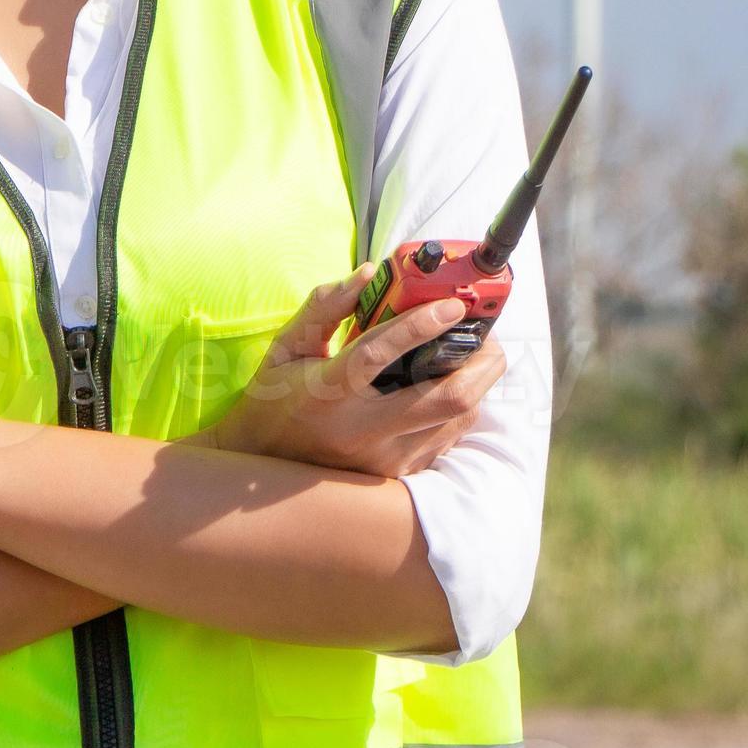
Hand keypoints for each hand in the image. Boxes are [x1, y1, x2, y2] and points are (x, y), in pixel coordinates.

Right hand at [189, 264, 509, 478]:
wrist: (263, 462)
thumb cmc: (275, 397)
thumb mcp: (289, 345)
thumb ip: (326, 305)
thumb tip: (370, 274)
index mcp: (326, 392)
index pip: (378, 355)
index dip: (419, 325)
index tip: (452, 305)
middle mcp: (360, 430)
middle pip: (445, 398)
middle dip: (480, 360)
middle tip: (484, 334)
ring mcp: (384, 458)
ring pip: (457, 418)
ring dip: (475, 381)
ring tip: (468, 355)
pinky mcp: (399, 473)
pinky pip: (449, 436)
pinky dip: (460, 406)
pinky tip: (447, 385)